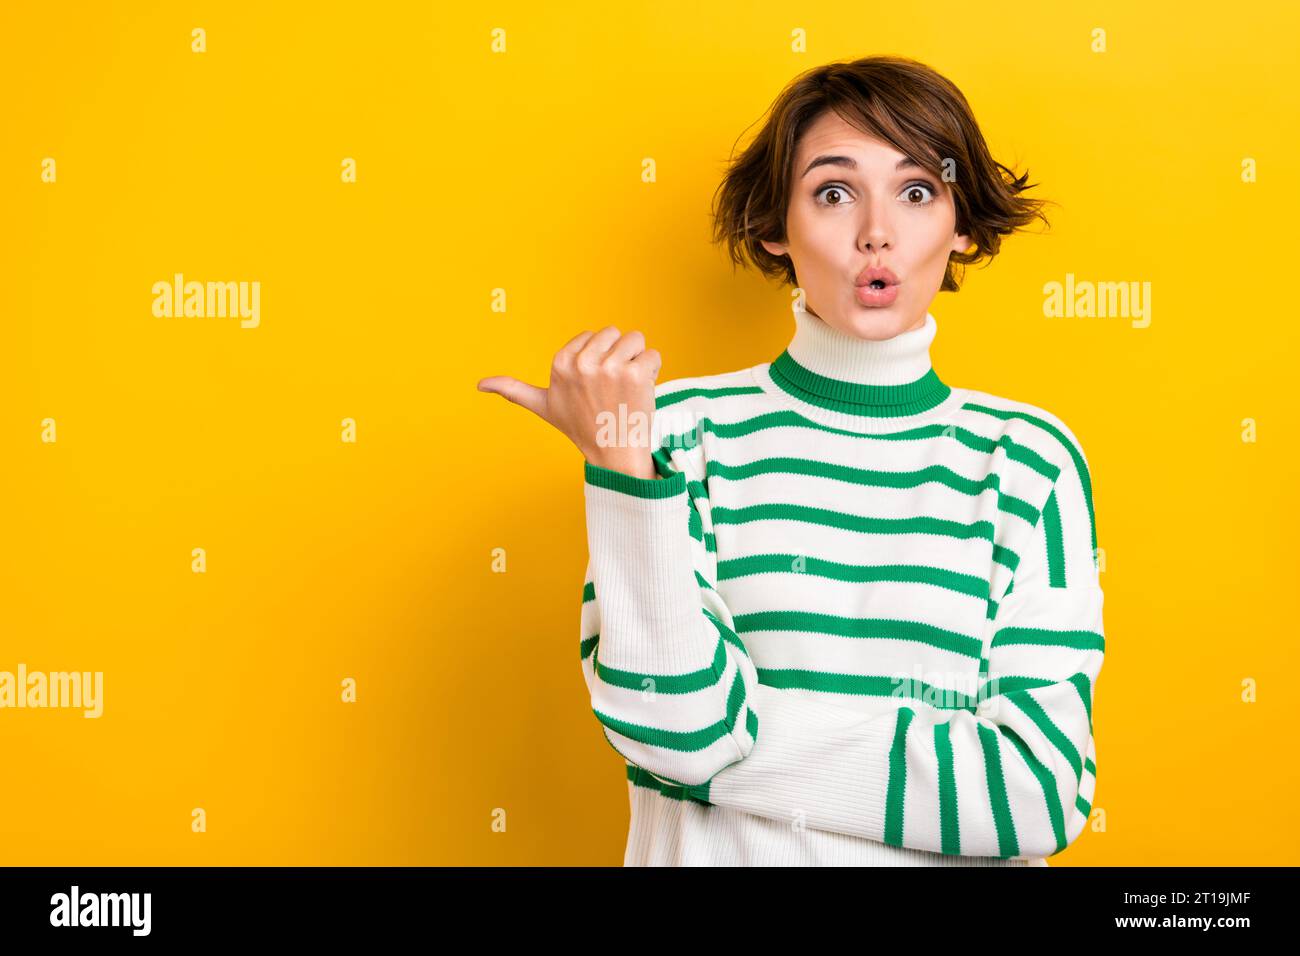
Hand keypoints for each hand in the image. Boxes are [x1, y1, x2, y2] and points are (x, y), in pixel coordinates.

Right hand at [477, 326, 662, 479]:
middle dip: (619, 356)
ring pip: (635, 339)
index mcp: (560, 362)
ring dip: (637, 362)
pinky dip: (653, 372)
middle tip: (613, 389)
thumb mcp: (543, 407)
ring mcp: (609, 367)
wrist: (614, 454)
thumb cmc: (581, 428)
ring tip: (627, 389)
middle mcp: (582, 362)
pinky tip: (641, 392)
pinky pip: (653, 354)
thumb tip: (479, 385)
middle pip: (615, 333)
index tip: (595, 386)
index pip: (593, 336)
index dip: (599, 358)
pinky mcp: (635, 373)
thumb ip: (514, 391)